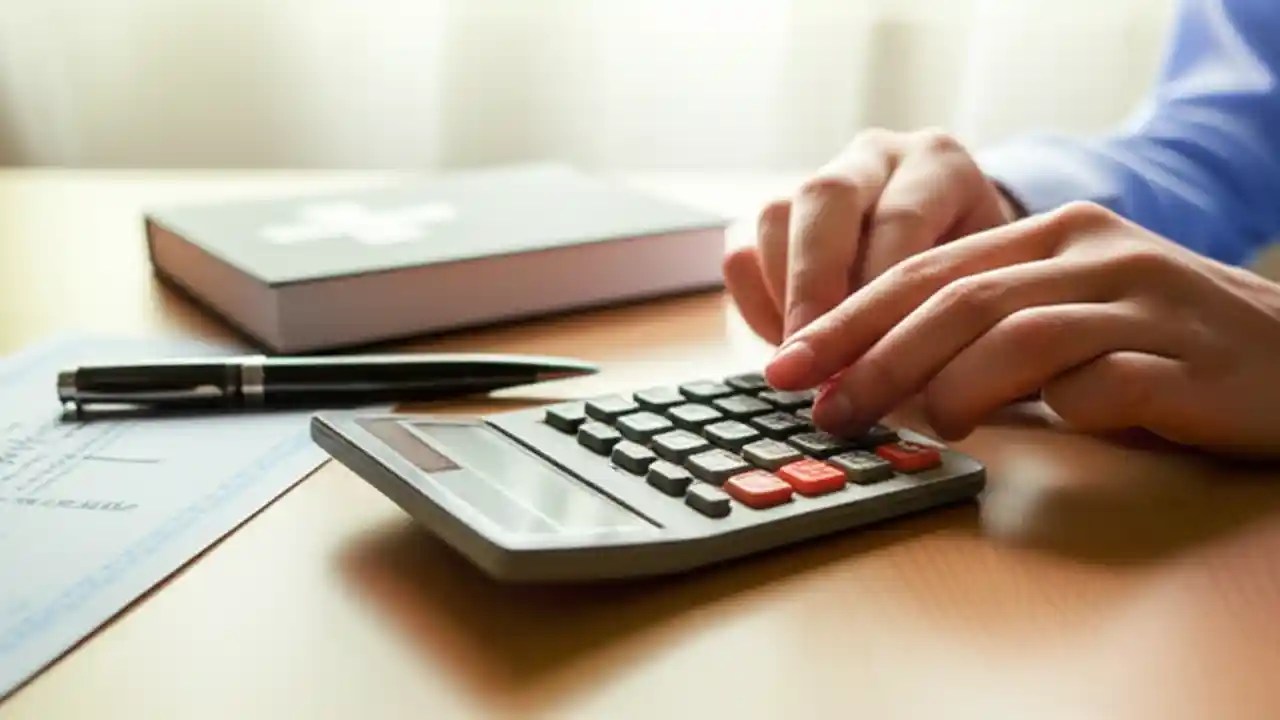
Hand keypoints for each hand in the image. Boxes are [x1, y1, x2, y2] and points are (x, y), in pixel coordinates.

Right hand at [724, 128, 1022, 344]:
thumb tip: (887, 374)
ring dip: (780, 295)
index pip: (899, 219)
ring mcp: (819, 181)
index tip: (863, 359)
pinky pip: (745, 249)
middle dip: (811, 285)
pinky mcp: (780, 215)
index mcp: (939, 165)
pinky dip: (756, 301)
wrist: (963, 251)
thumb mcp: (986, 291)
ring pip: (775, 216)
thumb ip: (944, 317)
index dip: (875, 293)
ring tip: (801, 355)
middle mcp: (876, 157)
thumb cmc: (980, 281)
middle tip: (806, 355)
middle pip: (824, 197)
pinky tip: (784, 340)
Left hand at [764, 201, 1279, 457]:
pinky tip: (1035, 431)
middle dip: (875, 355)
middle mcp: (1096, 253)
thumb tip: (881, 377)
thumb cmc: (1163, 345)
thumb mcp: (1071, 314)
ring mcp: (1146, 303)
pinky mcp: (1188, 361)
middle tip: (822, 407)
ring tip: (919, 426)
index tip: (787, 362)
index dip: (849, 317)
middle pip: (961, 299)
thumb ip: (989, 330)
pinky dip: (1056, 408)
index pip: (929, 270)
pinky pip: (1105, 384)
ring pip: (1020, 334)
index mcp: (1056, 233)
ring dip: (951, 386)